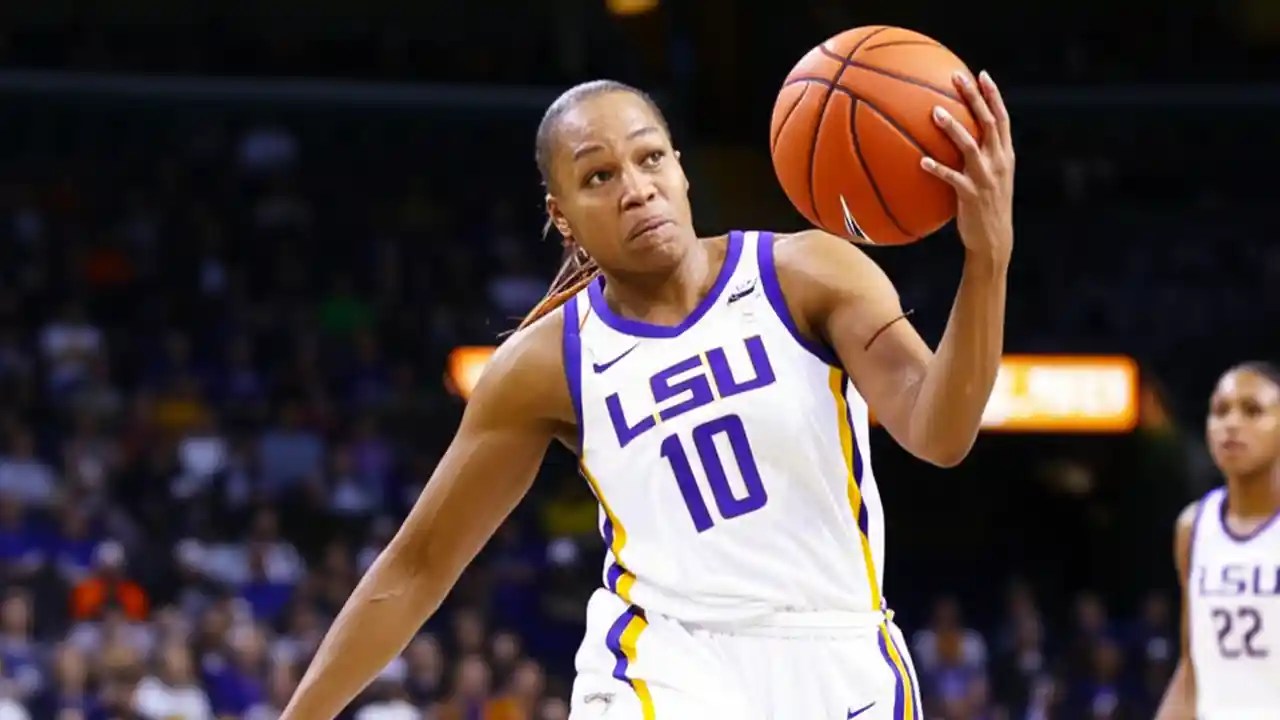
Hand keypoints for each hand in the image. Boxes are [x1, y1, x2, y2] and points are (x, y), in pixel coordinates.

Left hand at [921, 70, 1014, 265]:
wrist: (994, 240)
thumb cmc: (986, 206)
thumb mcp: (991, 177)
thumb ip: (980, 156)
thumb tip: (957, 138)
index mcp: (1005, 155)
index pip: (1001, 118)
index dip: (993, 95)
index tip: (981, 74)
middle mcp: (999, 162)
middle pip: (988, 122)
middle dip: (974, 97)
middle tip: (956, 77)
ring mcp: (986, 178)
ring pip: (970, 146)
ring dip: (953, 127)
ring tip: (934, 112)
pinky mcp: (971, 195)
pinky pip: (951, 178)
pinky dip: (937, 169)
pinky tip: (921, 162)